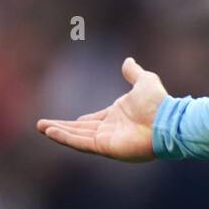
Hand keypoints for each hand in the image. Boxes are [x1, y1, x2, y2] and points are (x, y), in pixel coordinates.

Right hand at [36, 57, 167, 162]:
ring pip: (77, 136)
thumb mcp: (144, 81)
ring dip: (58, 132)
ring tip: (41, 128)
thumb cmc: (159, 103)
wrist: (167, 121)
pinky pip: (81, 143)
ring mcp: (107, 140)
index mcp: (118, 116)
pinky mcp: (105, 147)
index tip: (69, 120)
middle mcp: (111, 129)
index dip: (81, 121)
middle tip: (42, 126)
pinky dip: (65, 138)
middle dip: (61, 127)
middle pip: (81, 129)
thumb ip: (134, 73)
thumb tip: (128, 61)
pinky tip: (51, 132)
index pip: (94, 120)